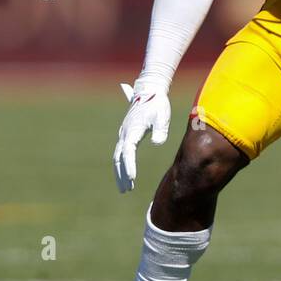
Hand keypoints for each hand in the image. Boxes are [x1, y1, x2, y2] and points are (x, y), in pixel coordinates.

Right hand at [112, 77, 170, 192]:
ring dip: (120, 172)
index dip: (129, 165)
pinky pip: (121, 152)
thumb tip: (157, 142)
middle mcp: (124, 132)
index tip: (133, 178)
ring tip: (126, 188)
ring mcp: (123, 133)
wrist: (150, 90)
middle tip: (127, 190)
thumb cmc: (158, 103)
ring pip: (117, 156)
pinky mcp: (126, 133)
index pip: (128, 151)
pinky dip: (122, 164)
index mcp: (132, 129)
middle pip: (118, 157)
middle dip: (121, 174)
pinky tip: (126, 174)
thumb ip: (160, 129)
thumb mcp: (162, 115)